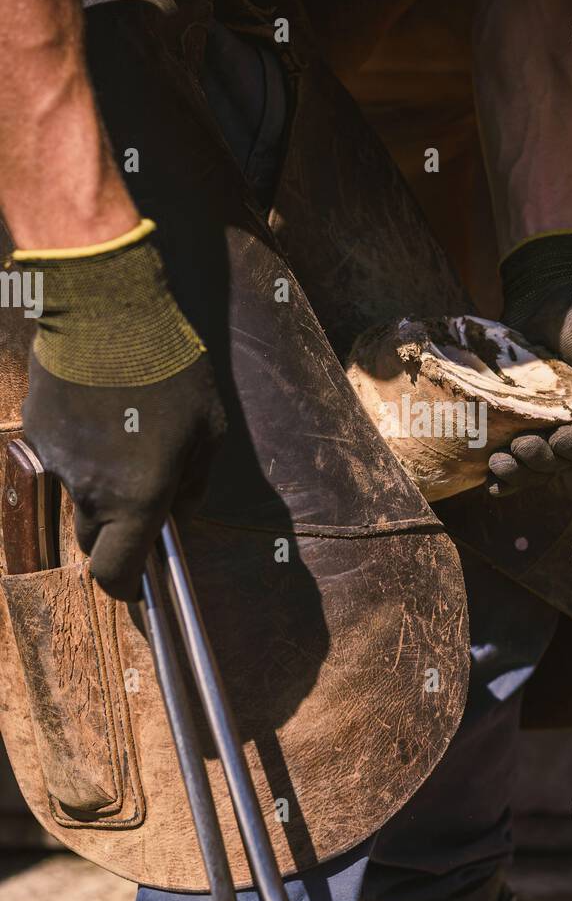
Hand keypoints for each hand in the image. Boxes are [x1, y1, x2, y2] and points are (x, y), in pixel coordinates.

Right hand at [25, 356, 224, 600]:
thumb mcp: (206, 432)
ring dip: (98, 486)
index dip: (128, 589)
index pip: (116, 573)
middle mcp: (88, 491)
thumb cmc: (169, 370)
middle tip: (143, 501)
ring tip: (125, 438)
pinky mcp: (35, 430)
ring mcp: (55, 462)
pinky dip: (79, 449)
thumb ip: (193, 485)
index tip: (139, 588)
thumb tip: (181, 515)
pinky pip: (59, 457)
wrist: (106, 311)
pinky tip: (101, 411)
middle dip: (115, 534)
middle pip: (93, 539)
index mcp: (136, 500)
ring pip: (75, 495)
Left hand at [488, 234, 571, 495]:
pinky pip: (517, 462)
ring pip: (540, 468)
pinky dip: (504, 476)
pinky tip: (488, 480)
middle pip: (567, 462)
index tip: (561, 439)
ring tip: (498, 465)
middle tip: (520, 448)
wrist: (547, 307)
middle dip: (544, 461)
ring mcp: (551, 433)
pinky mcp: (522, 429)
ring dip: (521, 473)